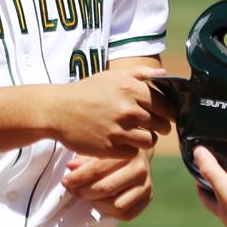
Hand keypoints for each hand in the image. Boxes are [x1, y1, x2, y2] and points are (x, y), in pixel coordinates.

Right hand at [40, 68, 172, 157]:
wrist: (57, 110)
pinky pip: (133, 153)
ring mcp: (118, 130)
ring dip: (147, 139)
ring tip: (138, 135)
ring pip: (150, 141)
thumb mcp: (111, 76)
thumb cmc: (87, 91)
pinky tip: (122, 142)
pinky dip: (130, 149)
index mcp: (130, 89)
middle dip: (160, 126)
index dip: (168, 112)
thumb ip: (139, 73)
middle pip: (161, 125)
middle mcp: (127, 110)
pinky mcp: (109, 148)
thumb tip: (164, 73)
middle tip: (152, 126)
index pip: (165, 105)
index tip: (165, 115)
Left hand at [62, 143, 155, 220]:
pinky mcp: (148, 198)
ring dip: (97, 204)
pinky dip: (110, 212)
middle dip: (84, 192)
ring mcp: (146, 185)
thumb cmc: (113, 153)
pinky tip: (101, 203)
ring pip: (117, 205)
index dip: (78, 178)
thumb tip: (70, 167)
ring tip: (88, 197)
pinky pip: (126, 214)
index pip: (98, 168)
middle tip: (72, 190)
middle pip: (106, 188)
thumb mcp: (99, 150)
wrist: (137, 156)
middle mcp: (140, 169)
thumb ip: (85, 158)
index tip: (66, 181)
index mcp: (127, 152)